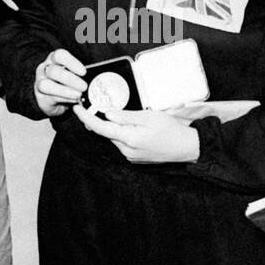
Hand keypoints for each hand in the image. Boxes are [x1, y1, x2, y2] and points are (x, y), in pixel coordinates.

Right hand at [35, 48, 85, 117]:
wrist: (53, 98)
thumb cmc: (66, 82)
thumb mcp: (73, 74)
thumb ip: (80, 73)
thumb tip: (95, 76)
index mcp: (54, 59)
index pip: (59, 55)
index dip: (72, 63)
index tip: (83, 72)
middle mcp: (45, 69)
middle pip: (54, 71)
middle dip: (70, 80)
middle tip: (84, 87)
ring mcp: (40, 83)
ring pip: (46, 85)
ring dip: (65, 91)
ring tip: (78, 95)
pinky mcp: (41, 97)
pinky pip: (50, 97)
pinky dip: (64, 99)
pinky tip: (74, 100)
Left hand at [73, 104, 200, 163]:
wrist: (187, 148)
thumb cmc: (171, 130)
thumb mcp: (149, 117)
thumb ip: (126, 116)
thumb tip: (107, 113)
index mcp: (128, 139)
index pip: (100, 127)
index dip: (86, 117)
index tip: (77, 108)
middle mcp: (126, 150)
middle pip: (106, 132)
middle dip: (101, 120)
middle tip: (98, 105)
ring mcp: (131, 156)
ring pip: (115, 138)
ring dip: (114, 127)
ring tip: (125, 116)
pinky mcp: (136, 158)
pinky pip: (123, 144)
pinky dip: (122, 134)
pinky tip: (134, 127)